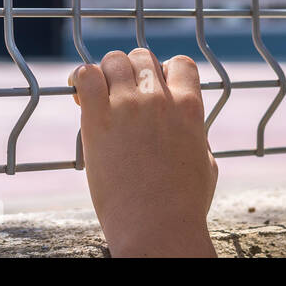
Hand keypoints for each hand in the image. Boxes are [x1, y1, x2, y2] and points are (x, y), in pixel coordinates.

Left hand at [69, 48, 218, 256]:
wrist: (156, 228)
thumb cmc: (183, 205)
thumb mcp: (205, 162)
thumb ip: (196, 135)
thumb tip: (189, 128)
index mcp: (190, 107)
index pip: (179, 63)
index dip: (165, 72)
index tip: (154, 88)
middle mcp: (160, 99)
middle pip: (142, 57)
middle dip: (132, 71)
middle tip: (122, 94)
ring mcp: (129, 105)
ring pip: (113, 60)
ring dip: (107, 73)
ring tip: (100, 94)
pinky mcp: (98, 117)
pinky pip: (85, 75)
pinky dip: (81, 79)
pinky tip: (80, 96)